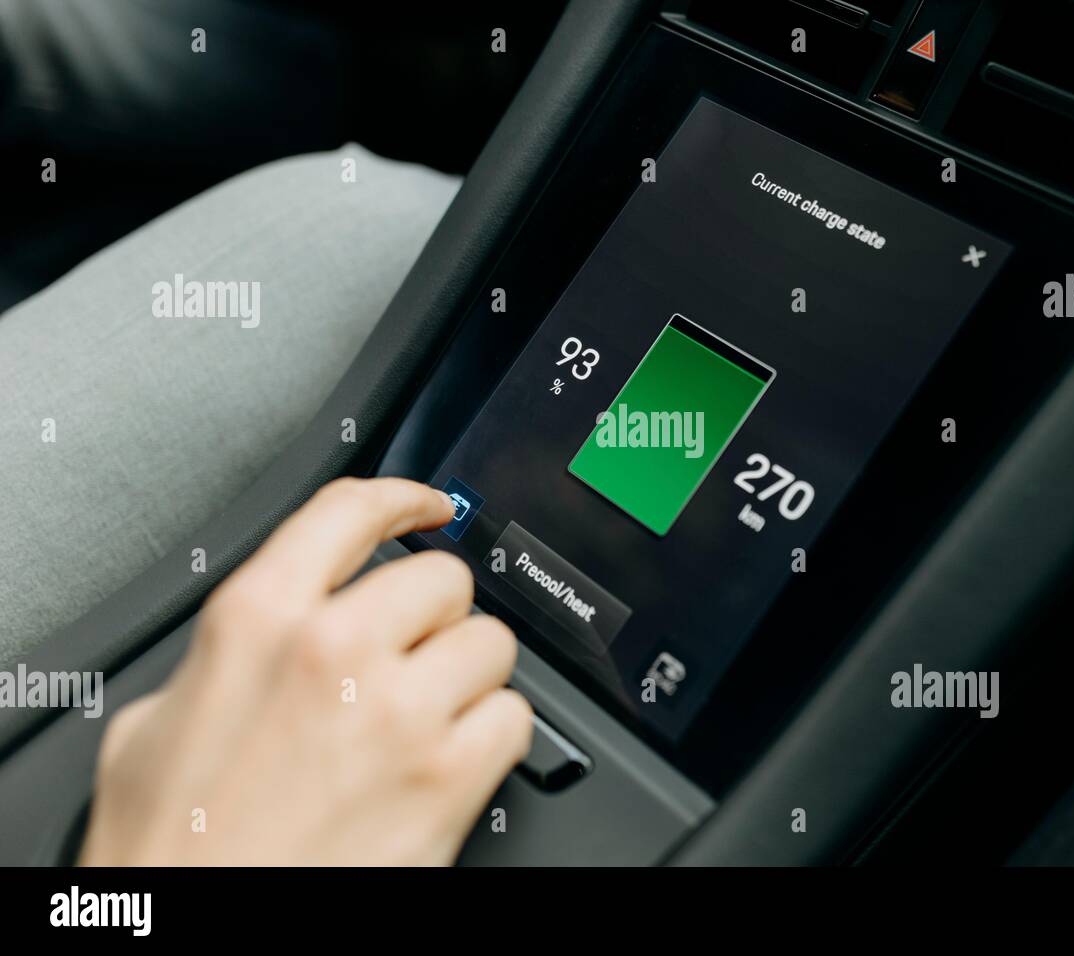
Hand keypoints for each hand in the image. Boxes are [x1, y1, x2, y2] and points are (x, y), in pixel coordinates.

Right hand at [78, 477, 531, 865]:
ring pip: (490, 642)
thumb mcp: (153, 723)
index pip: (352, 511)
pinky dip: (493, 734)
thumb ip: (227, 655)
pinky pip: (513, 715)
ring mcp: (399, 711)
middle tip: (412, 657)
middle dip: (434, 615)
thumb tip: (264, 633)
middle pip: (442, 578)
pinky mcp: (447, 775)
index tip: (430, 507)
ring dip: (467, 676)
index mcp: (257, 621)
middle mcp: (334, 650)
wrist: (198, 937)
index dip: (404, 499)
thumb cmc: (171, 849)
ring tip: (427, 716)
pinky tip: (449, 757)